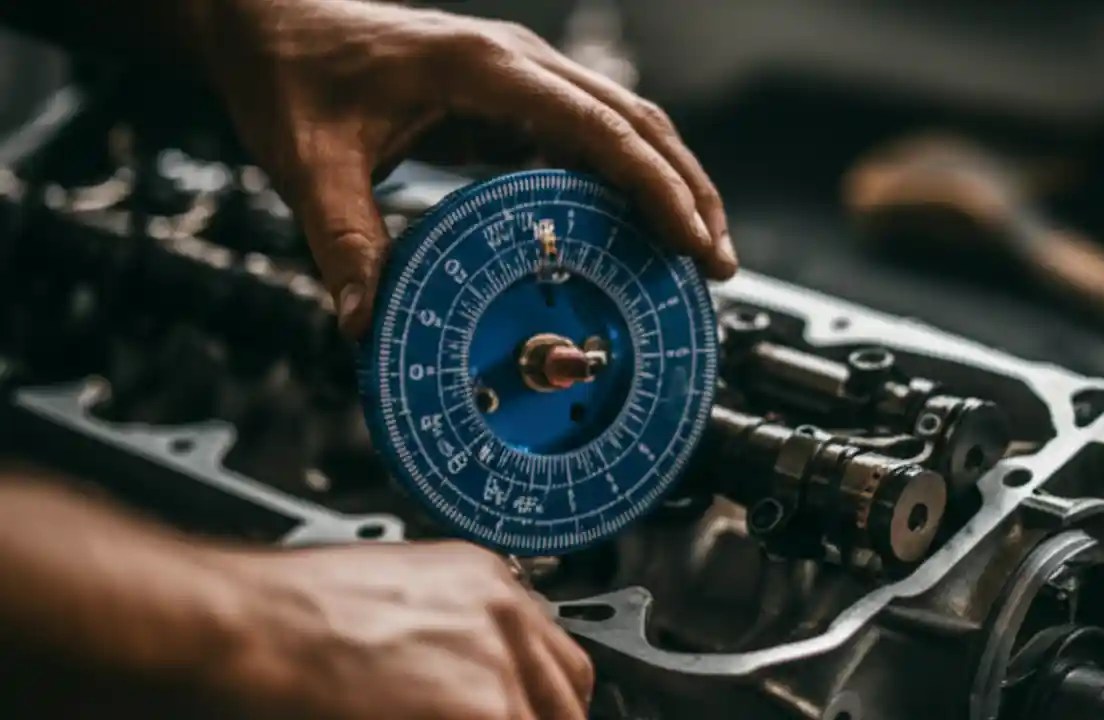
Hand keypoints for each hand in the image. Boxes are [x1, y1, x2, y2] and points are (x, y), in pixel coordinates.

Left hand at [196, 0, 737, 337]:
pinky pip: (586, 137)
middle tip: (717, 263)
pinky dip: (623, 181)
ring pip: (623, 125)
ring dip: (666, 182)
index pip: (600, 127)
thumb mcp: (310, 161)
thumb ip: (343, 239)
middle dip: (687, 190)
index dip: (656, 186)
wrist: (270, 22)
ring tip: (695, 251)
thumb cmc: (293, 73)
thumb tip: (364, 319)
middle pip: (637, 122)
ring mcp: (519, 78)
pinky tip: (632, 228)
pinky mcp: (508, 99)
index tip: (692, 240)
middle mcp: (518, 64)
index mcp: (486, 69)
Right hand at [221, 541, 592, 719]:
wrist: (253, 625)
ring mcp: (500, 666)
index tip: (530, 711)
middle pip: (568, 692)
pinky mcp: (484, 711)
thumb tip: (461, 675)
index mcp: (490, 581)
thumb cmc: (295, 608)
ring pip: (550, 719)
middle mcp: (506, 615)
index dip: (541, 695)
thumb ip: (455, 633)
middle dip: (545, 717)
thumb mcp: (400, 593)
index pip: (553, 653)